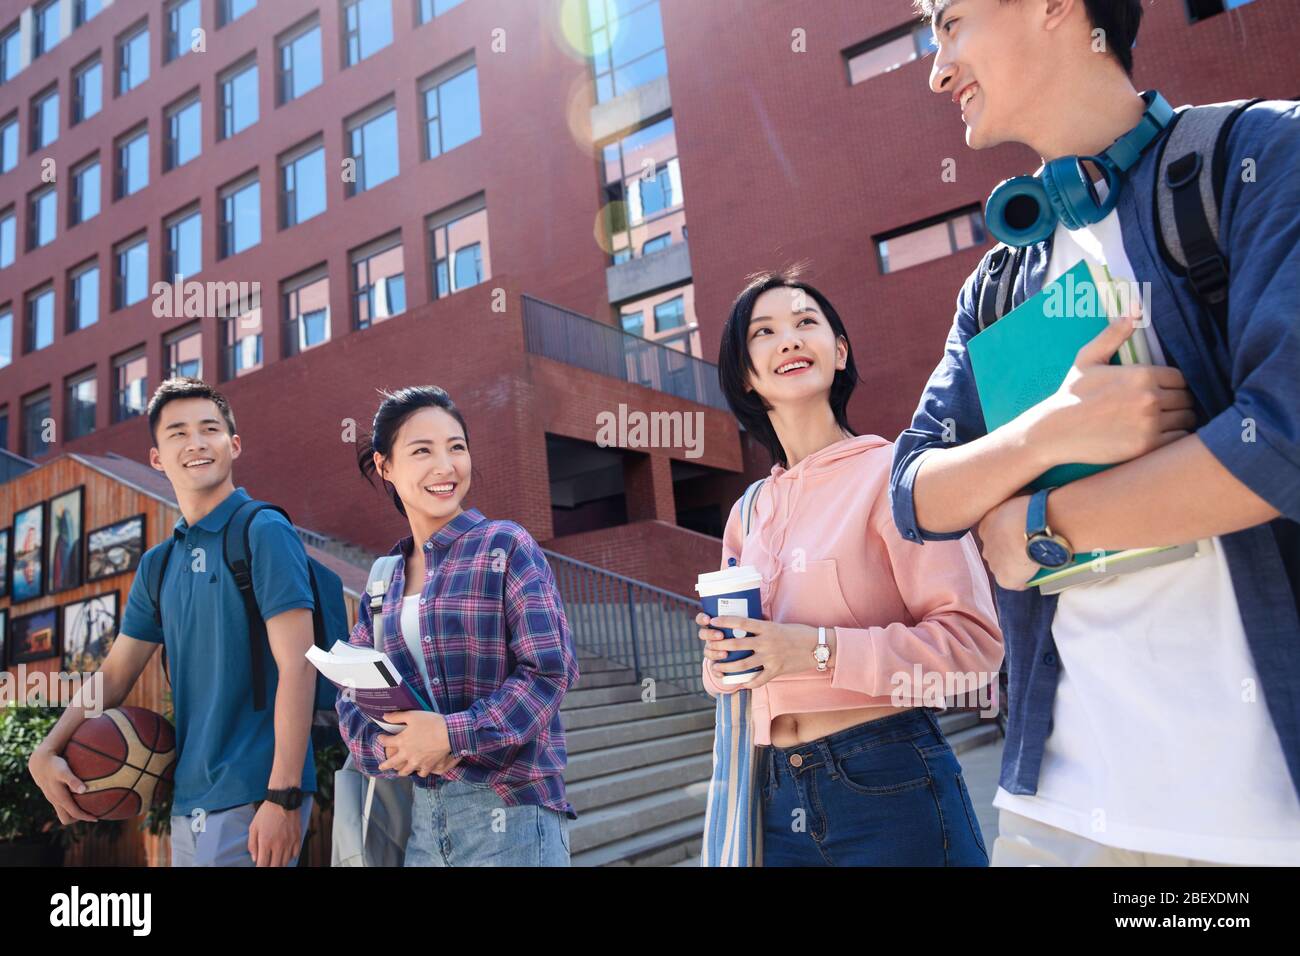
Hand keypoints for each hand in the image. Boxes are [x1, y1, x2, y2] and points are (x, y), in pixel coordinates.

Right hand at [28, 748, 96, 824]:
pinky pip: (62, 805)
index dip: (85, 817)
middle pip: (66, 818)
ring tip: (88, 807)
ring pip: (63, 812)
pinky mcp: (52, 794)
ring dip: (74, 812)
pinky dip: (70, 804)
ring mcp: (52, 799)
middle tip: (92, 813)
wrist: (39, 763)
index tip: (97, 818)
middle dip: (78, 818)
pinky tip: (80, 795)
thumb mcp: (64, 771)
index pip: (74, 813)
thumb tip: (84, 790)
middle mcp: (55, 801)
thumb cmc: (54, 765)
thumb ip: (73, 780)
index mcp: (59, 798)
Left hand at [248, 800, 300, 867]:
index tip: (259, 866)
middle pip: (275, 866)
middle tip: (267, 864)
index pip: (263, 864)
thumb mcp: (253, 827)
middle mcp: (279, 844)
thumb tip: (255, 859)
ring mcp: (290, 842)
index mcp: (266, 842)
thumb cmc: (266, 813)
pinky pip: (295, 854)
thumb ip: (252, 845)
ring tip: (275, 860)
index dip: (260, 868)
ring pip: (285, 862)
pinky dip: (289, 856)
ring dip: (279, 863)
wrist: (283, 800)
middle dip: (270, 867)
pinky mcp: (297, 837)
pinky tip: (284, 853)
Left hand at [376, 711, 451, 775]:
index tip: (380, 738)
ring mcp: (417, 762)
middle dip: (384, 765)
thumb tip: (384, 716)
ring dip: (400, 771)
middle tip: (381, 767)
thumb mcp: (412, 715)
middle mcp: (406, 754)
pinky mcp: (428, 765)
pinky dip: (419, 772)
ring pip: (405, 771)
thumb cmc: (431, 722)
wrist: (448, 733)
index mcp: (401, 741)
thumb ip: (397, 716)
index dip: (381, 739)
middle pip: (391, 763)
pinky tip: (419, 771)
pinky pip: (421, 773)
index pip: (386, 742)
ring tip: (399, 772)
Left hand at [696, 612, 822, 690]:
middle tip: (709, 648)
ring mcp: (771, 658)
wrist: (818, 647)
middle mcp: (767, 642)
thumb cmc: (800, 633)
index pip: (741, 622)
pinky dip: (748, 683)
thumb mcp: (780, 624)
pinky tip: (740, 683)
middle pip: (737, 644)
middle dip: (720, 647)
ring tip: (716, 668)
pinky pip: (759, 680)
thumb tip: (752, 618)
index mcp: (767, 628)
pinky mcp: (776, 670)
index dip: (725, 621)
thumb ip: (764, 624)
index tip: (712, 621)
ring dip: (727, 667)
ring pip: (743, 665)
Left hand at [976, 495, 1040, 590]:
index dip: (1007, 535)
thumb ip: (1016, 505)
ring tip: (1033, 562)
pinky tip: (1034, 576)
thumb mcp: (1019, 498)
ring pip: (1003, 567)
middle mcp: (986, 544)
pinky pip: (1014, 583)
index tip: (1020, 534)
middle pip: (996, 551)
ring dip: (1015, 566)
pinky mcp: (1005, 578)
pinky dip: (1023, 582)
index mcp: (987, 524)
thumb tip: (1028, 504)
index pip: (993, 533)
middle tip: (1027, 548)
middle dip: (1008, 551)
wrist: (1034, 526)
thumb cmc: (1032, 508)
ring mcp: (994, 563)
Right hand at [1026, 316, 1196, 465]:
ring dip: (1179, 421)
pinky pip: (1178, 440)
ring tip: (1164, 423)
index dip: (1173, 385)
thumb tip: (1136, 309)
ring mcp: (1150, 424)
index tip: (1162, 392)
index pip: (1180, 378)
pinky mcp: (1147, 446)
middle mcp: (1150, 398)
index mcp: (1142, 375)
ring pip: (1186, 420)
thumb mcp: (1088, 359)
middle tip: (1164, 409)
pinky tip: (1159, 437)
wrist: (1055, 431)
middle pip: (1187, 399)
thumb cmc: (1071, 394)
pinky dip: (1173, 439)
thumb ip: (1115, 334)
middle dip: (1178, 403)